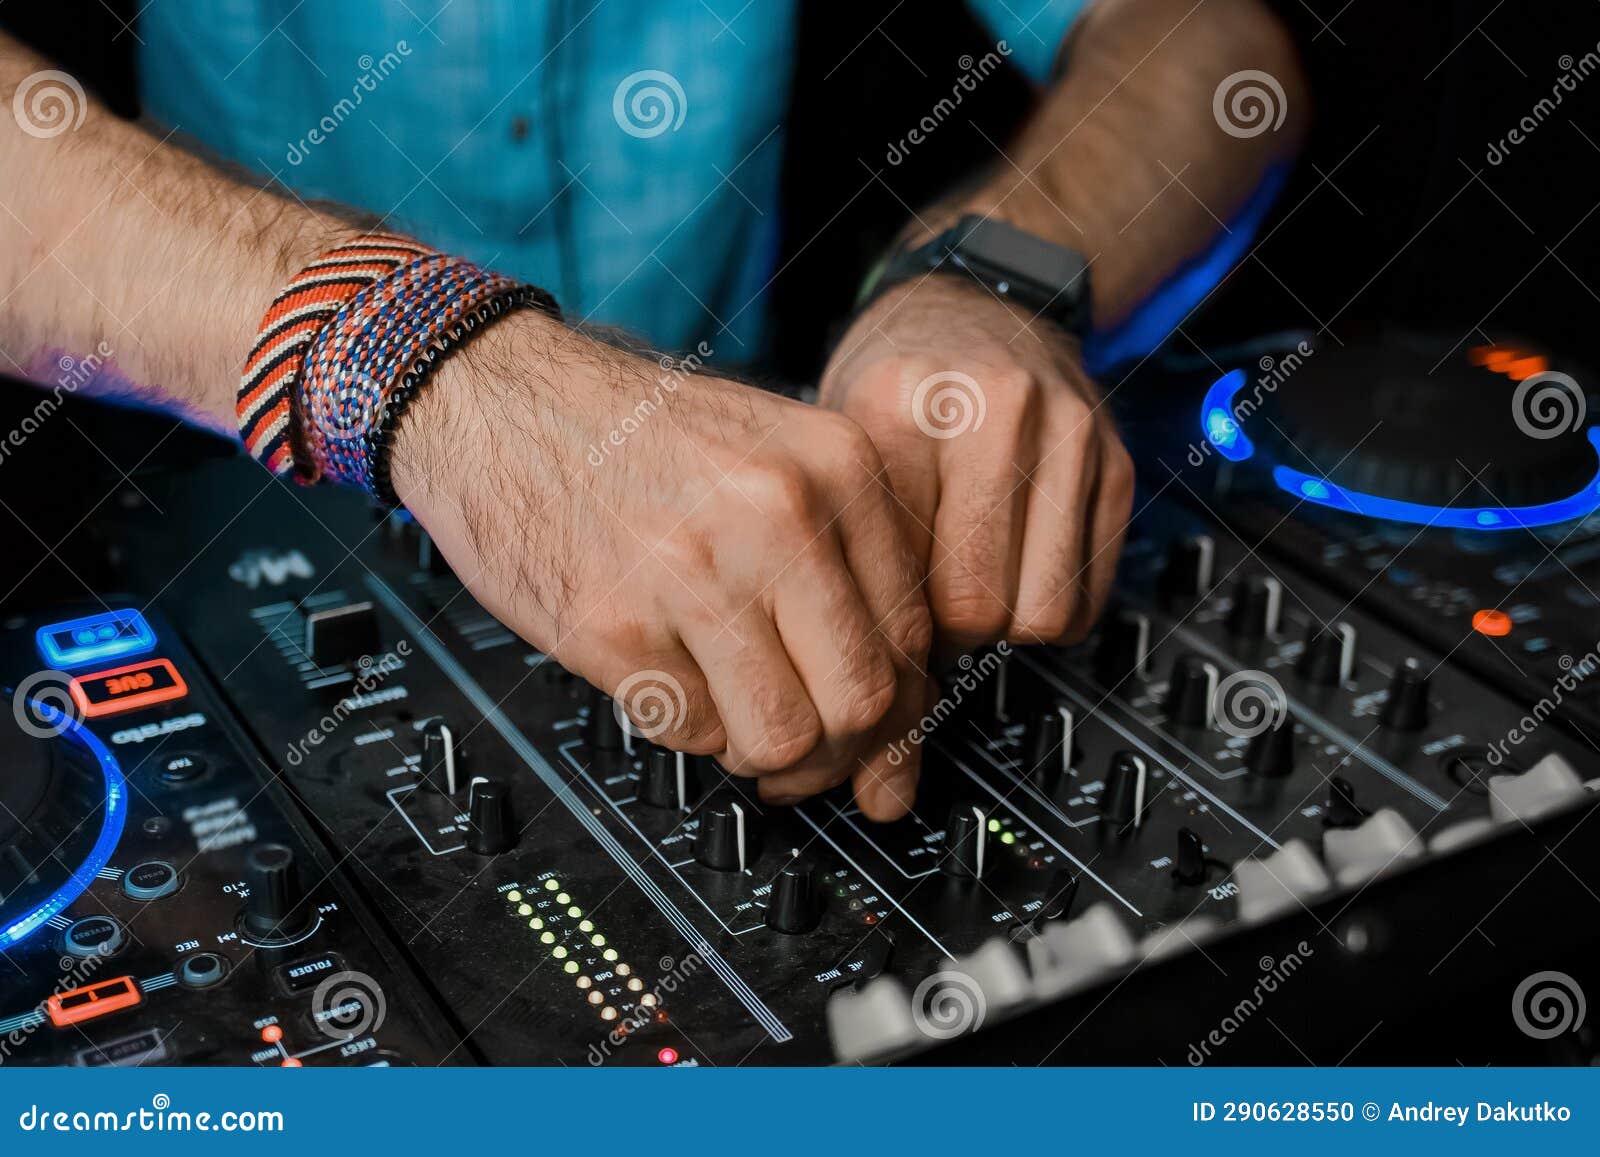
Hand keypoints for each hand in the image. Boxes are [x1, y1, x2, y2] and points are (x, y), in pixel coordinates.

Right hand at [390, 313, 933, 818]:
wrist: (498, 398)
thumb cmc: (635, 432)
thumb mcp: (775, 454)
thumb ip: (847, 561)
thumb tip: (899, 709)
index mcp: (839, 466)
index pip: (915, 637)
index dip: (900, 714)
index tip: (879, 745)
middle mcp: (781, 515)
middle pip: (863, 701)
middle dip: (840, 755)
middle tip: (806, 759)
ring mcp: (696, 572)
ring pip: (785, 738)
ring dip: (762, 754)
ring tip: (733, 716)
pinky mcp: (616, 626)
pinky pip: (693, 734)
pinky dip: (687, 728)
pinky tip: (669, 679)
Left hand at [820, 276, 1133, 649]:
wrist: (975, 304)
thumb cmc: (898, 383)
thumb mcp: (844, 442)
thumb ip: (857, 533)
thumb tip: (882, 648)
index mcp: (905, 406)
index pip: (906, 580)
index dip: (891, 626)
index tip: (882, 628)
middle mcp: (996, 410)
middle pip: (981, 605)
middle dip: (951, 633)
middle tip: (928, 617)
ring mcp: (1068, 432)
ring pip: (1046, 611)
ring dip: (1006, 625)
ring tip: (972, 592)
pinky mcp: (1116, 459)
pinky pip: (1091, 592)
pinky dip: (1053, 605)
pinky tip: (1016, 575)